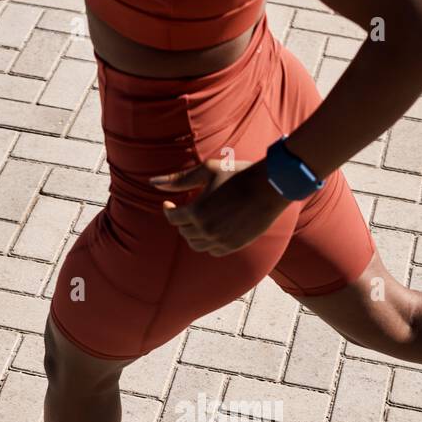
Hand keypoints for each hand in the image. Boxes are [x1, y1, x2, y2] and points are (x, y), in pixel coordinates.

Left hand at [154, 159, 291, 256]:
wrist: (269, 187)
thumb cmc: (238, 173)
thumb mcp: (207, 170)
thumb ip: (179, 179)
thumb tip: (152, 182)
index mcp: (197, 211)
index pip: (172, 217)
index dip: (168, 210)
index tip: (169, 203)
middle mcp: (206, 230)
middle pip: (184, 232)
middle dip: (181, 221)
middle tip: (186, 210)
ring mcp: (221, 240)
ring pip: (196, 244)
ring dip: (193, 234)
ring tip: (198, 221)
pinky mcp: (234, 246)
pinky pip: (213, 251)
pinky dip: (208, 242)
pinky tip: (212, 229)